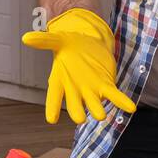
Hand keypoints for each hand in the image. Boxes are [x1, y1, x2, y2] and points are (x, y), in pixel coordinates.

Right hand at [21, 8, 135, 123]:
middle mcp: (74, 89)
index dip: (52, 107)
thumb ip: (44, 41)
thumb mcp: (58, 40)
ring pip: (94, 103)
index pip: (54, 96)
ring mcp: (91, 90)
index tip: (51, 120)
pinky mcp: (106, 85)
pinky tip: (131, 108)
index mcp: (59, 80)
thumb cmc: (70, 44)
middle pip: (75, 103)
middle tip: (80, 119)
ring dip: (97, 109)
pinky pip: (114, 96)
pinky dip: (122, 102)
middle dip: (77, 111)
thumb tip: (26, 37)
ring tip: (101, 116)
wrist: (88, 42)